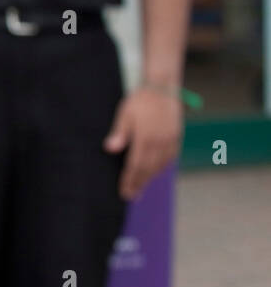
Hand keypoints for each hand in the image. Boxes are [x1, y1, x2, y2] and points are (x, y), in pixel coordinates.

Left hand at [103, 83, 183, 199]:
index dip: (129, 180)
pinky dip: (160, 168)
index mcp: (145, 138)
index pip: (135, 165)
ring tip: (140, 188)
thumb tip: (109, 149)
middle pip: (148, 169)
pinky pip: (169, 159)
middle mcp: (160, 143)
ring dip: (149, 178)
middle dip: (138, 184)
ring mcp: (170, 142)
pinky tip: (154, 173)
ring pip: (160, 166)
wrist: (163, 89)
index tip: (124, 192)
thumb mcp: (125, 114)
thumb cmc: (140, 101)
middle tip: (131, 196)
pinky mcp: (176, 139)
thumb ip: (119, 133)